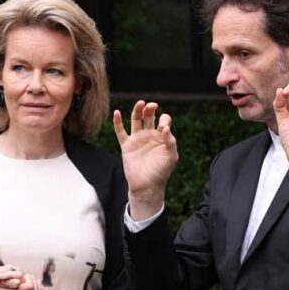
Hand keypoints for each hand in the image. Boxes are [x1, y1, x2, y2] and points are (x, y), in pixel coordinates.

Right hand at [113, 100, 178, 215]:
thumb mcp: (171, 157)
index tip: (163, 128)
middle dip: (150, 109)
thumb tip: (165, 128)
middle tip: (152, 105)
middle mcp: (149, 135)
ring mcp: (137, 139)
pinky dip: (117, 122)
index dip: (164, 119)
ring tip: (140, 103)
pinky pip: (120, 131)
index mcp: (161, 136)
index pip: (163, 121)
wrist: (147, 186)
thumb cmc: (161, 172)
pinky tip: (117, 112)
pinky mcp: (126, 145)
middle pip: (148, 116)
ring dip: (137, 110)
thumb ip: (170, 141)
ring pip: (135, 119)